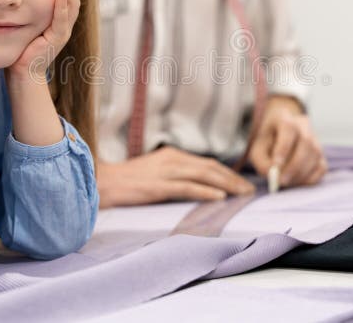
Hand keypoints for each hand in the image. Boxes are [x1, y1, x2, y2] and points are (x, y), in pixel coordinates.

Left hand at [6, 0, 79, 82]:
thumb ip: (26, 7)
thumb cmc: (21, 47)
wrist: (23, 73)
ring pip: (72, 5)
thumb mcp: (25, 22)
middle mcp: (64, 24)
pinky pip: (61, 21)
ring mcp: (62, 32)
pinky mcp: (56, 40)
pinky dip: (62, 7)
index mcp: (59, 19)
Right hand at [97, 146, 255, 207]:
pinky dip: (206, 191)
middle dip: (233, 178)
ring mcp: (165, 172)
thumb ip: (174, 175)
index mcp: (172, 155)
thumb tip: (197, 185)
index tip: (242, 183)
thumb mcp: (155, 172)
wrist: (103, 183)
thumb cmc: (128, 181)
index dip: (227, 172)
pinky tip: (219, 197)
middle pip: (210, 167)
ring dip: (226, 184)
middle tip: (249, 190)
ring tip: (242, 194)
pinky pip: (187, 187)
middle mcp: (172, 160)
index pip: (206, 163)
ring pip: (204, 175)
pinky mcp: (158, 186)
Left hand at [248, 96, 326, 188]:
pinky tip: (297, 182)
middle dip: (294, 165)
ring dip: (301, 173)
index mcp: (285, 118)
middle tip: (282, 181)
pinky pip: (322, 167)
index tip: (276, 166)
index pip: (288, 128)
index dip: (283, 148)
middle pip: (306, 142)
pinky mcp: (321, 154)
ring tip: (286, 182)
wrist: (278, 136)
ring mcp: (315, 139)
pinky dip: (310, 178)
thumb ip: (262, 162)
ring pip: (315, 155)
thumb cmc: (266, 143)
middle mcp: (303, 125)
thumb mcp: (257, 149)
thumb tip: (273, 175)